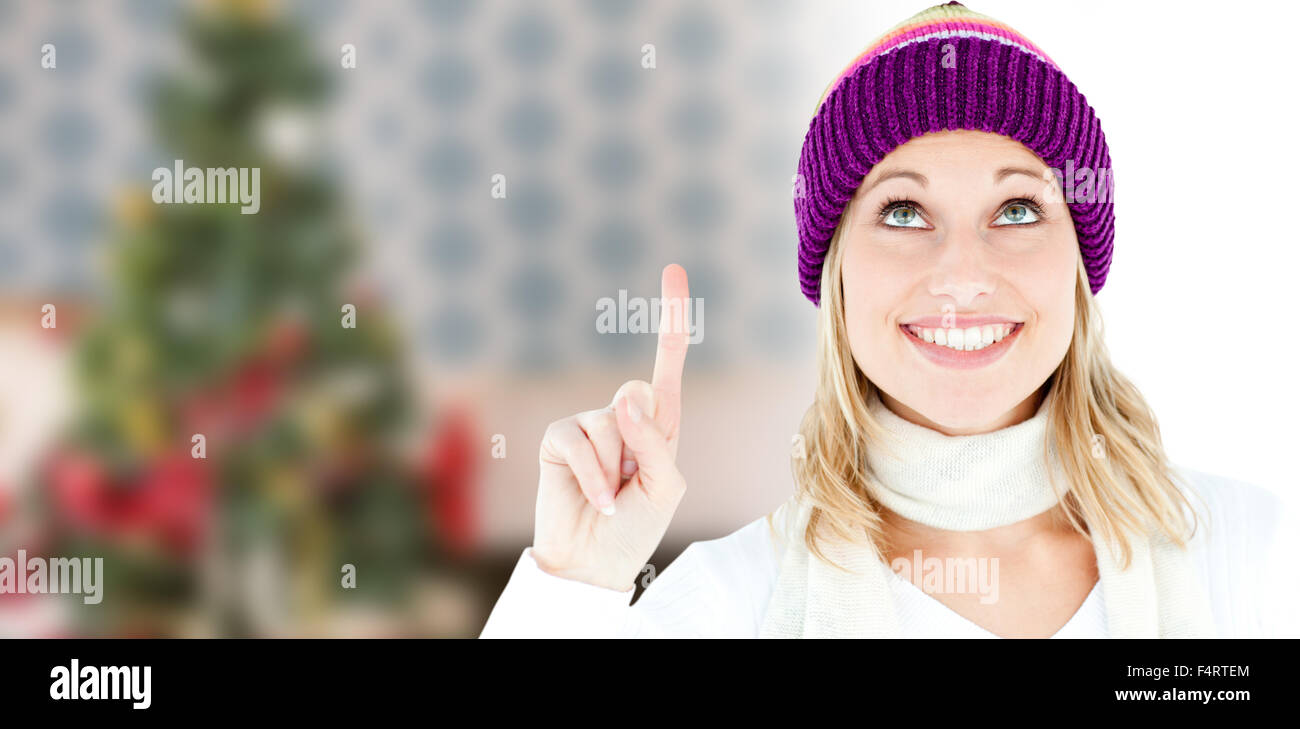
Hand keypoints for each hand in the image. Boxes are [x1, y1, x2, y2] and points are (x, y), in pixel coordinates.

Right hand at [531, 264, 691, 591]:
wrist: (592, 562)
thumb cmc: (636, 528)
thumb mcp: (664, 487)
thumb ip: (654, 441)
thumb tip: (626, 396)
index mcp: (660, 425)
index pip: (668, 365)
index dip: (672, 318)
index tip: (674, 270)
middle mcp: (624, 418)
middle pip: (638, 392)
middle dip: (641, 439)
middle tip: (634, 482)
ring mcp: (589, 425)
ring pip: (609, 424)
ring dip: (614, 472)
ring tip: (611, 498)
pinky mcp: (559, 438)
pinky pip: (579, 439)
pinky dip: (592, 476)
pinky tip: (594, 499)